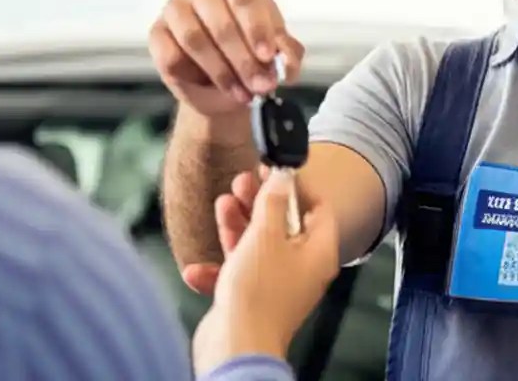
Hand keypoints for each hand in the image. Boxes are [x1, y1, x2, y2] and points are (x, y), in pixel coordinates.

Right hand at [149, 0, 304, 116]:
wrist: (222, 81)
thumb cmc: (253, 52)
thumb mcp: (278, 54)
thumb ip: (287, 54)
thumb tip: (286, 65)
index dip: (257, 27)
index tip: (268, 56)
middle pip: (221, 22)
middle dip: (244, 60)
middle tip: (261, 87)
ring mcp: (176, 6)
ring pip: (194, 39)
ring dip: (222, 72)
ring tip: (243, 95)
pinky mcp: (157, 33)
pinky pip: (170, 55)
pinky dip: (193, 76)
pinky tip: (213, 88)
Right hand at [191, 169, 339, 375]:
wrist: (235, 346)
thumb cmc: (258, 294)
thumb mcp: (266, 235)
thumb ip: (273, 202)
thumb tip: (283, 178)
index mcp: (318, 253)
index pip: (319, 208)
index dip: (299, 186)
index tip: (276, 171)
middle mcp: (302, 270)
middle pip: (285, 225)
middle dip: (260, 202)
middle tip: (242, 182)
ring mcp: (276, 286)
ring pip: (258, 247)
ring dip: (237, 227)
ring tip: (221, 204)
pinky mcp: (252, 300)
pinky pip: (237, 274)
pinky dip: (219, 267)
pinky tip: (198, 267)